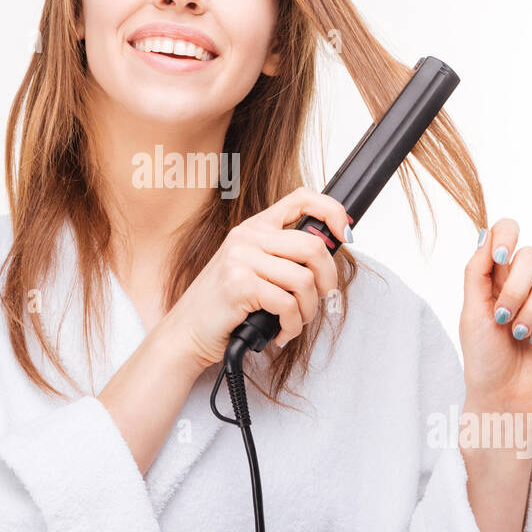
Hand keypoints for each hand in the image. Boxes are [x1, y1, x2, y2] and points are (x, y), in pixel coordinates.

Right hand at [163, 186, 352, 369]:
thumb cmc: (223, 305)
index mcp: (254, 227)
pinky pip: (288, 304)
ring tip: (294, 321)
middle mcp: (247, 236)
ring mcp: (241, 258)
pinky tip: (280, 332)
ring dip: (308, 310)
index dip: (331, 212)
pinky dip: (292, 325)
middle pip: (313, 246)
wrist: (186, 331)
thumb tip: (327, 259)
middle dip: (327, 280)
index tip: (345, 234)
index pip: (302, 198)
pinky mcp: (239, 284)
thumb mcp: (252, 270)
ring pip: (304, 279)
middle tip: (321, 300)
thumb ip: (282, 259)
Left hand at [458, 217, 531, 441]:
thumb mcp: (471, 311)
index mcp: (494, 277)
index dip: (506, 235)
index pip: (506, 234)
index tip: (500, 256)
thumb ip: (477, 271)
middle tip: (502, 317)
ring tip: (518, 334)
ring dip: (531, 307)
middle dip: (515, 287)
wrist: (505, 396)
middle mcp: (522, 283)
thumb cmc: (483, 357)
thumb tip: (485, 233)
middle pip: (531, 255)